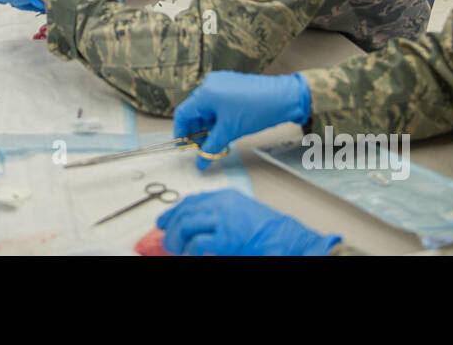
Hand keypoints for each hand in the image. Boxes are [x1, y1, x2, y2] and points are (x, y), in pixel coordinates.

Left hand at [157, 190, 339, 255]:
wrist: (289, 239)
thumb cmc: (268, 231)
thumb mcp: (239, 215)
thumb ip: (217, 217)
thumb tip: (193, 227)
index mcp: (225, 197)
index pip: (191, 201)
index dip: (172, 212)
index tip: (162, 222)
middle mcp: (222, 204)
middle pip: (184, 211)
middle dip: (170, 227)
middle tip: (166, 241)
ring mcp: (224, 220)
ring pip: (185, 224)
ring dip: (176, 240)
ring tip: (176, 250)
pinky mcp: (227, 239)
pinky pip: (197, 243)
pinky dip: (190, 251)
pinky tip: (191, 255)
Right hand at [173, 71, 310, 169]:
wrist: (284, 97)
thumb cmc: (256, 110)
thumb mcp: (229, 132)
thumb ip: (210, 148)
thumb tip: (199, 163)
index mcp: (205, 93)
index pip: (182, 113)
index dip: (181, 132)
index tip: (184, 146)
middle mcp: (209, 84)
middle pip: (194, 110)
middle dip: (196, 130)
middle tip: (201, 147)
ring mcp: (221, 82)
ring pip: (206, 107)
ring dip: (207, 124)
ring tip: (216, 139)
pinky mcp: (231, 83)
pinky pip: (217, 102)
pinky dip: (217, 116)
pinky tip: (224, 128)